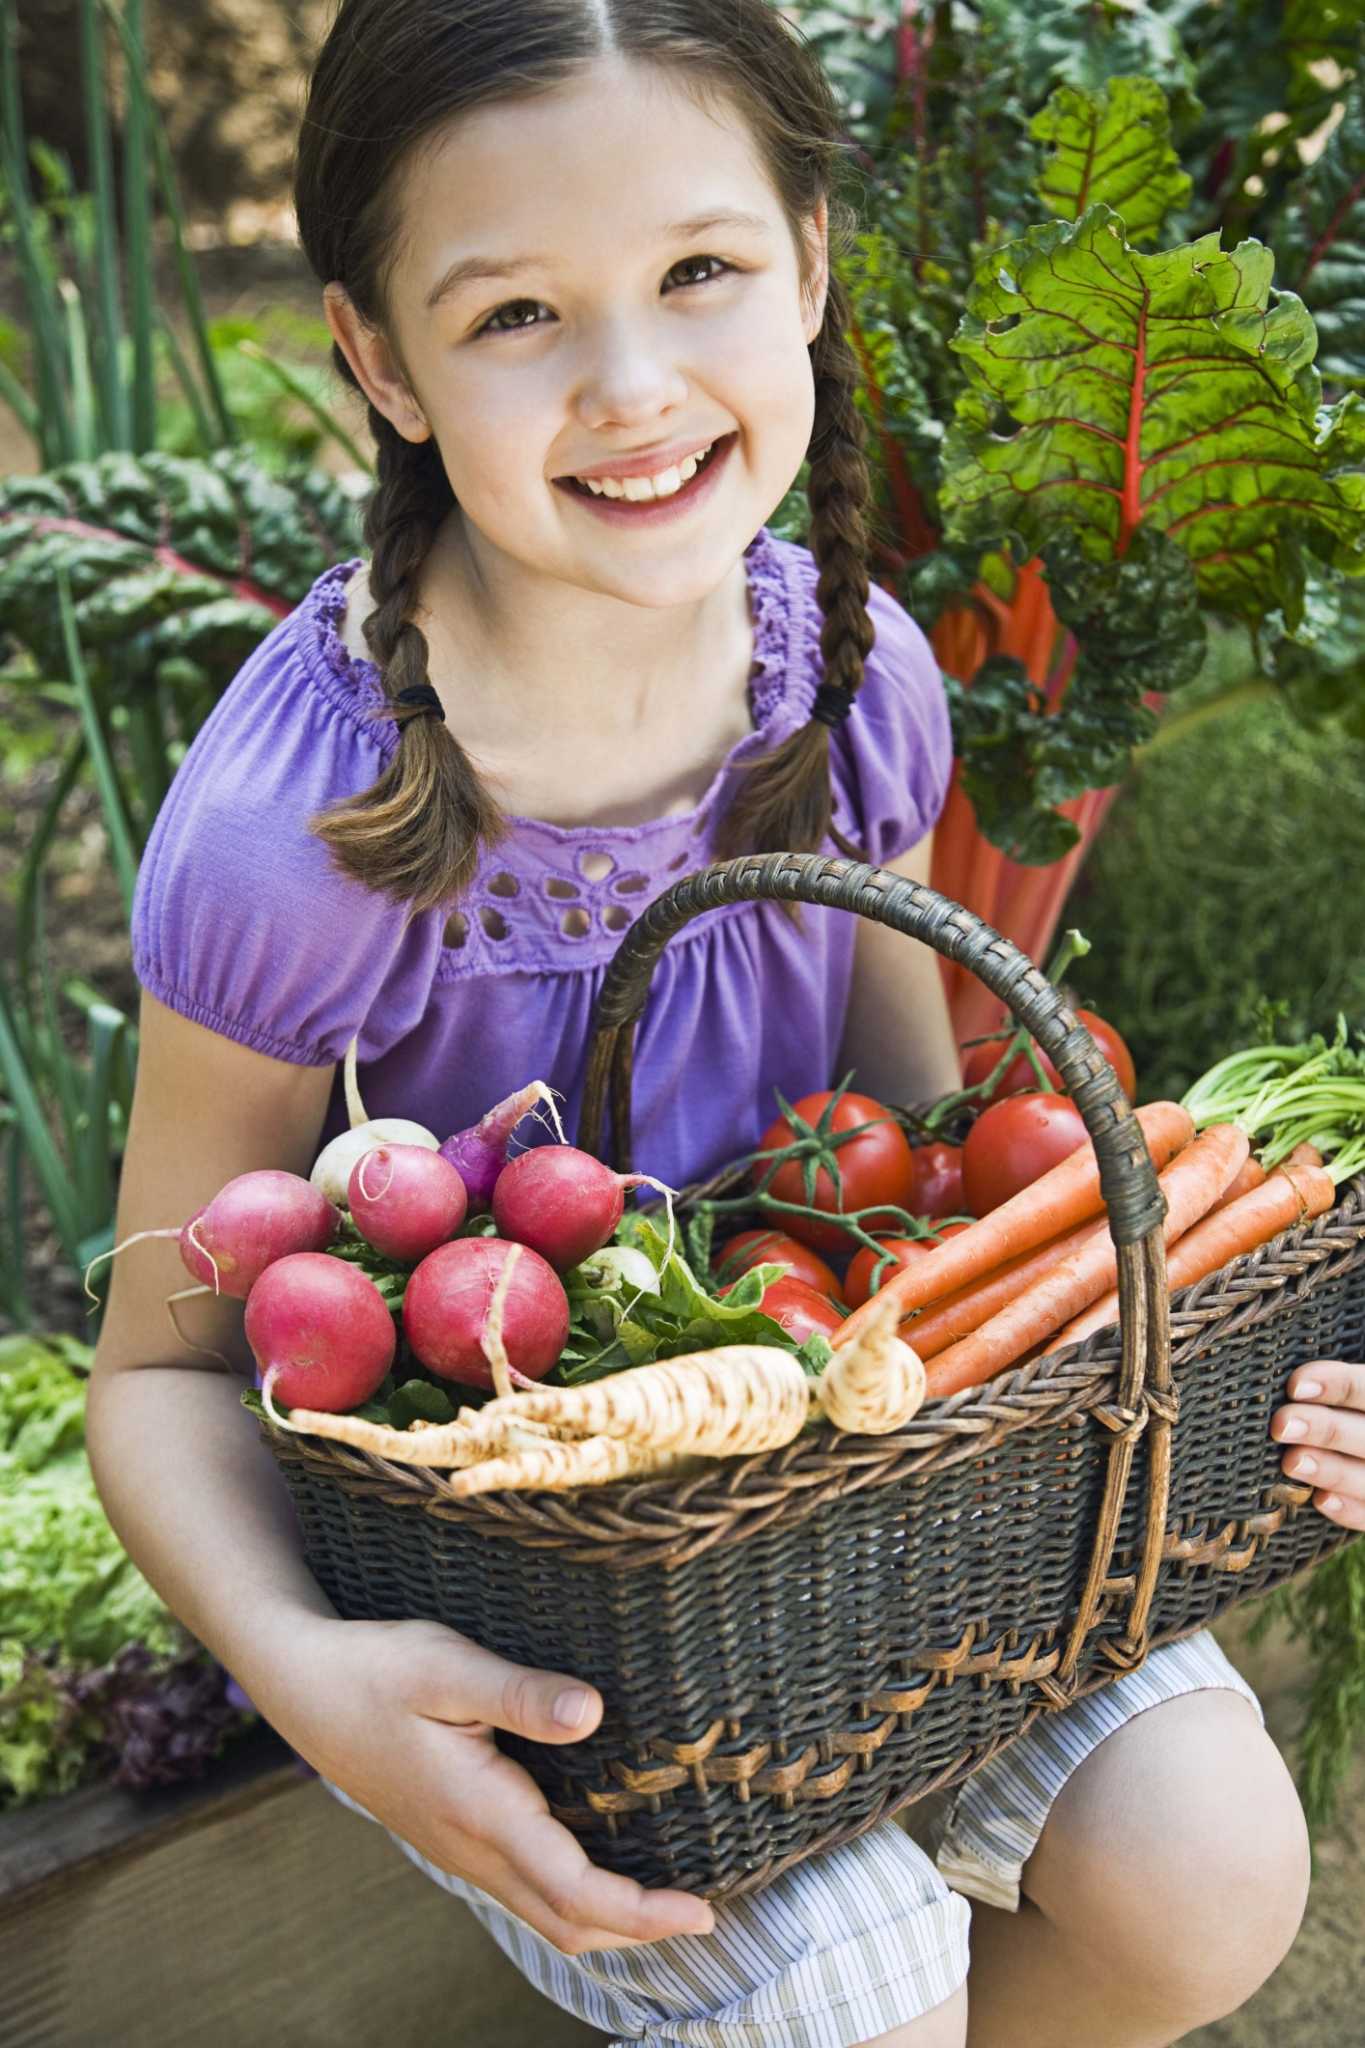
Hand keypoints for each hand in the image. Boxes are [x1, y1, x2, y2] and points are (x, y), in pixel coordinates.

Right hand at [251, 1611, 716, 1952]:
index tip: (701, 1912)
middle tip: (705, 1914)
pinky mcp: (452, 1835)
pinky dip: (572, 1896)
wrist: (303, 1687)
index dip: (643, 1910)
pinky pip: (523, 1888)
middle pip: (566, 1921)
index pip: (574, 1889)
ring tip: (667, 1898)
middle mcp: (471, 1847)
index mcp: (479, 1813)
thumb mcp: (447, 1665)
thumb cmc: (374, 1669)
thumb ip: (520, 1693)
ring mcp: (458, 1848)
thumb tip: (592, 1713)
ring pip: (543, 1912)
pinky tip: (597, 1862)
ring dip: (606, 1919)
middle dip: (638, 1929)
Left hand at [1271, 1361, 1364, 1529]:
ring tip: (1291, 1462)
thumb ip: (1331, 1388)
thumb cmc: (1345, 1413)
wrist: (1362, 1444)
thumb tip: (1286, 1383)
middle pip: (1364, 1434)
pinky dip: (1347, 1509)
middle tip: (1281, 1425)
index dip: (1336, 1384)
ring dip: (1329, 1470)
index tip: (1295, 1386)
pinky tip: (1320, 1500)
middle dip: (1323, 1428)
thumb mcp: (1349, 1391)